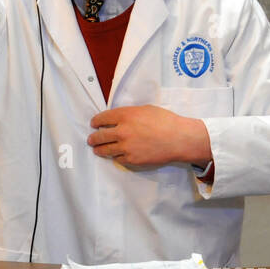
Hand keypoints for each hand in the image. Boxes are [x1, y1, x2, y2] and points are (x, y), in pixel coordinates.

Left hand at [87, 105, 211, 168]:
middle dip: (93, 138)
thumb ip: (129, 113)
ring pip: (105, 150)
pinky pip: (118, 159)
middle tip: (91, 139)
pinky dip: (115, 156)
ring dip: (99, 149)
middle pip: (100, 136)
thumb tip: (118, 118)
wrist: (178, 139)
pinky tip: (115, 155)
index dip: (96, 121)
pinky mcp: (132, 159)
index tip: (93, 124)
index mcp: (125, 115)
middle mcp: (122, 131)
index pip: (102, 118)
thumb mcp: (145, 109)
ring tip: (96, 150)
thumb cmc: (165, 121)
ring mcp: (125, 147)